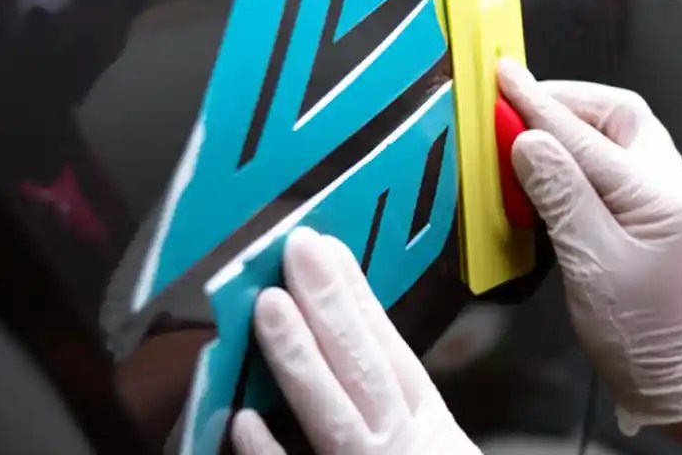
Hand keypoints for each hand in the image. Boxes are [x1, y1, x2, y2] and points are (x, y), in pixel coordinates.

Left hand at [231, 228, 479, 454]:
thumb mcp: (436, 444)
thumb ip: (395, 405)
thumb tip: (346, 334)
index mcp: (429, 427)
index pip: (391, 352)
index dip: (359, 298)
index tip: (330, 248)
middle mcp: (403, 444)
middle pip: (365, 369)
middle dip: (330, 305)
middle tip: (298, 247)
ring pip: (334, 416)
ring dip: (301, 358)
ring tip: (268, 304)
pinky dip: (273, 453)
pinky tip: (244, 417)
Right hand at [497, 59, 681, 432]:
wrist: (672, 374)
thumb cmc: (636, 332)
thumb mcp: (591, 264)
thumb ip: (561, 197)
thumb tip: (529, 142)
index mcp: (657, 196)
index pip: (586, 136)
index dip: (538, 104)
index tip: (502, 77)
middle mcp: (666, 184)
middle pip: (616, 113)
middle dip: (565, 99)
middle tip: (516, 100)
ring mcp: (661, 196)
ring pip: (616, 132)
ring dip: (572, 122)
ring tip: (528, 126)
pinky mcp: (648, 209)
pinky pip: (612, 158)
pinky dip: (579, 149)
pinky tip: (552, 162)